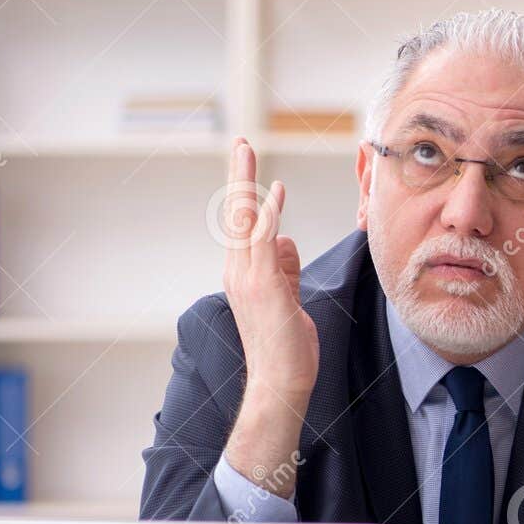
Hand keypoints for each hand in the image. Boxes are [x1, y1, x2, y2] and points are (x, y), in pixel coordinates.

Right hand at [219, 138, 317, 496]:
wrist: (280, 383)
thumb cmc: (286, 346)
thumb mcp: (288, 298)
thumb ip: (285, 268)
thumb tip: (284, 239)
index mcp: (243, 273)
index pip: (242, 224)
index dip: (244, 191)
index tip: (248, 161)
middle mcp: (238, 271)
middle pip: (235, 213)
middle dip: (238, 175)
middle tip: (240, 140)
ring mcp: (248, 278)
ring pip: (243, 220)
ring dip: (246, 182)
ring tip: (246, 149)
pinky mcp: (264, 287)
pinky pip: (263, 243)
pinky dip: (267, 215)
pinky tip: (274, 193)